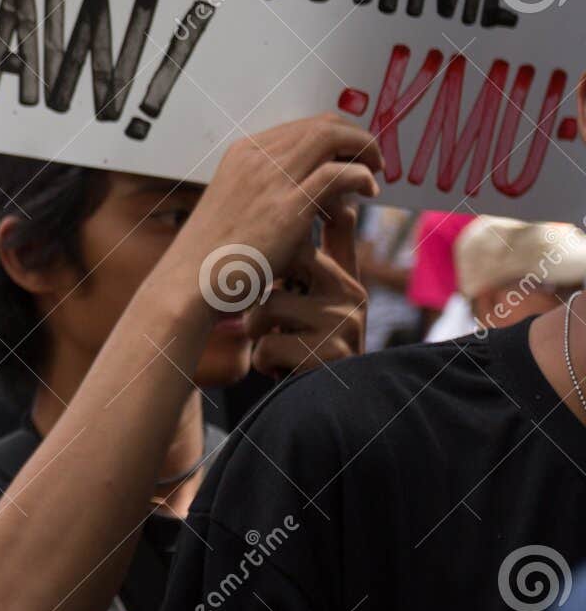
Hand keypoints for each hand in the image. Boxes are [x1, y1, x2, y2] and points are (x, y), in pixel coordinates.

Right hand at [163, 114, 381, 299]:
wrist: (190, 284)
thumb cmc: (215, 258)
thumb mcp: (240, 210)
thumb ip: (272, 193)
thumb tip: (317, 195)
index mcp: (242, 153)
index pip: (303, 126)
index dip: (336, 138)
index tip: (351, 158)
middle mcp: (256, 156)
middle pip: (322, 124)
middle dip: (355, 137)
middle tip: (372, 163)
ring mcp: (271, 178)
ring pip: (331, 137)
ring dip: (364, 149)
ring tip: (375, 173)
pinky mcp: (288, 206)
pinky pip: (338, 173)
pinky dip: (361, 176)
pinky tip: (368, 192)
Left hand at [247, 206, 368, 376]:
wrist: (334, 407)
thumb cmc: (316, 348)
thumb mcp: (325, 300)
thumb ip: (333, 255)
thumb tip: (342, 204)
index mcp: (346, 280)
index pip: (314, 239)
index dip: (288, 236)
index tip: (274, 233)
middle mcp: (352, 296)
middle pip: (280, 263)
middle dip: (261, 294)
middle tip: (271, 321)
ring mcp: (343, 324)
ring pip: (266, 307)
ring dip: (259, 334)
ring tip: (279, 348)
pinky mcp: (330, 354)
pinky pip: (268, 345)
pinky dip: (264, 362)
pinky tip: (284, 371)